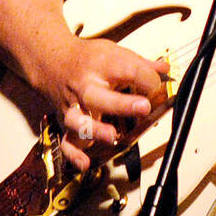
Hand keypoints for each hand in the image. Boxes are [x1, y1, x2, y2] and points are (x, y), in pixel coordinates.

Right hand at [41, 36, 169, 171]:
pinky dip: (74, 154)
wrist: (51, 62)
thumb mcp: (115, 52)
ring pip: (78, 121)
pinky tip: (86, 163)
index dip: (148, 78)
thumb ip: (141, 64)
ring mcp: (73, 106)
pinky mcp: (65, 123)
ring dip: (95, 130)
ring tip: (113, 136)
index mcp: (101, 65)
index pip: (128, 69)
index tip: (158, 83)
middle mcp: (85, 87)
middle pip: (99, 96)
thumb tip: (165, 69)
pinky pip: (66, 142)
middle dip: (121, 104)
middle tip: (143, 107)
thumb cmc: (86, 59)